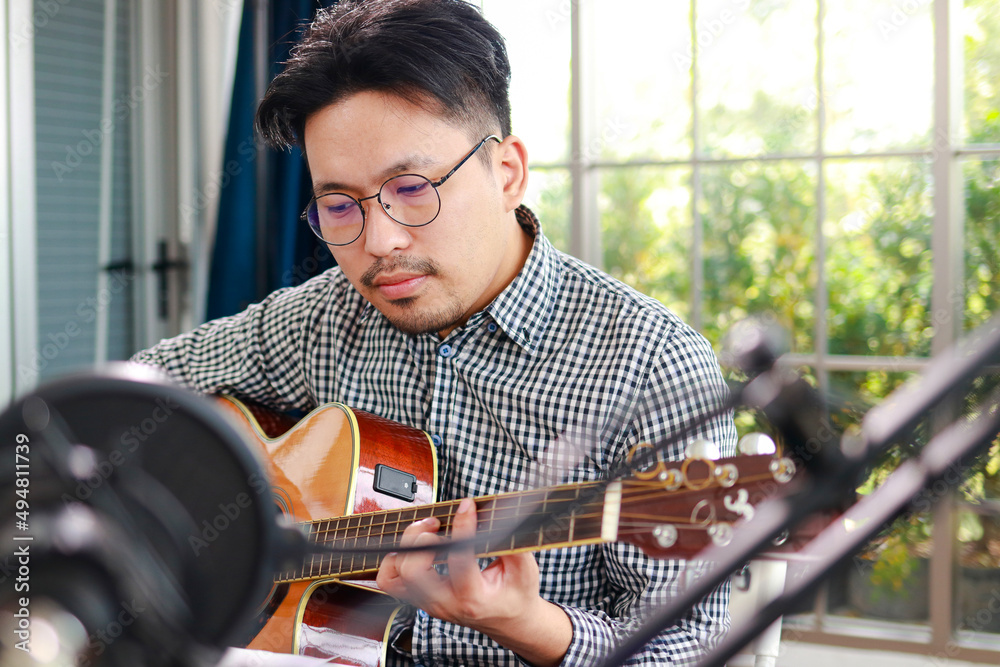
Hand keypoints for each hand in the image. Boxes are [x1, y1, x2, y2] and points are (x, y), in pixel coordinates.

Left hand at [376, 497, 571, 666]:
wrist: (509, 621)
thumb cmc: (516, 594)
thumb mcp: (525, 569)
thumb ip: (512, 543)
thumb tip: (496, 513)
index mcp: (474, 598)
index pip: (458, 559)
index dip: (462, 526)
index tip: (467, 505)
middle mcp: (446, 604)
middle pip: (413, 571)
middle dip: (420, 538)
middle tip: (438, 523)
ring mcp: (429, 604)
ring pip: (396, 576)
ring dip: (406, 546)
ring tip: (427, 532)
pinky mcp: (420, 599)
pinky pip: (391, 581)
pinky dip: (394, 559)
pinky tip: (413, 546)